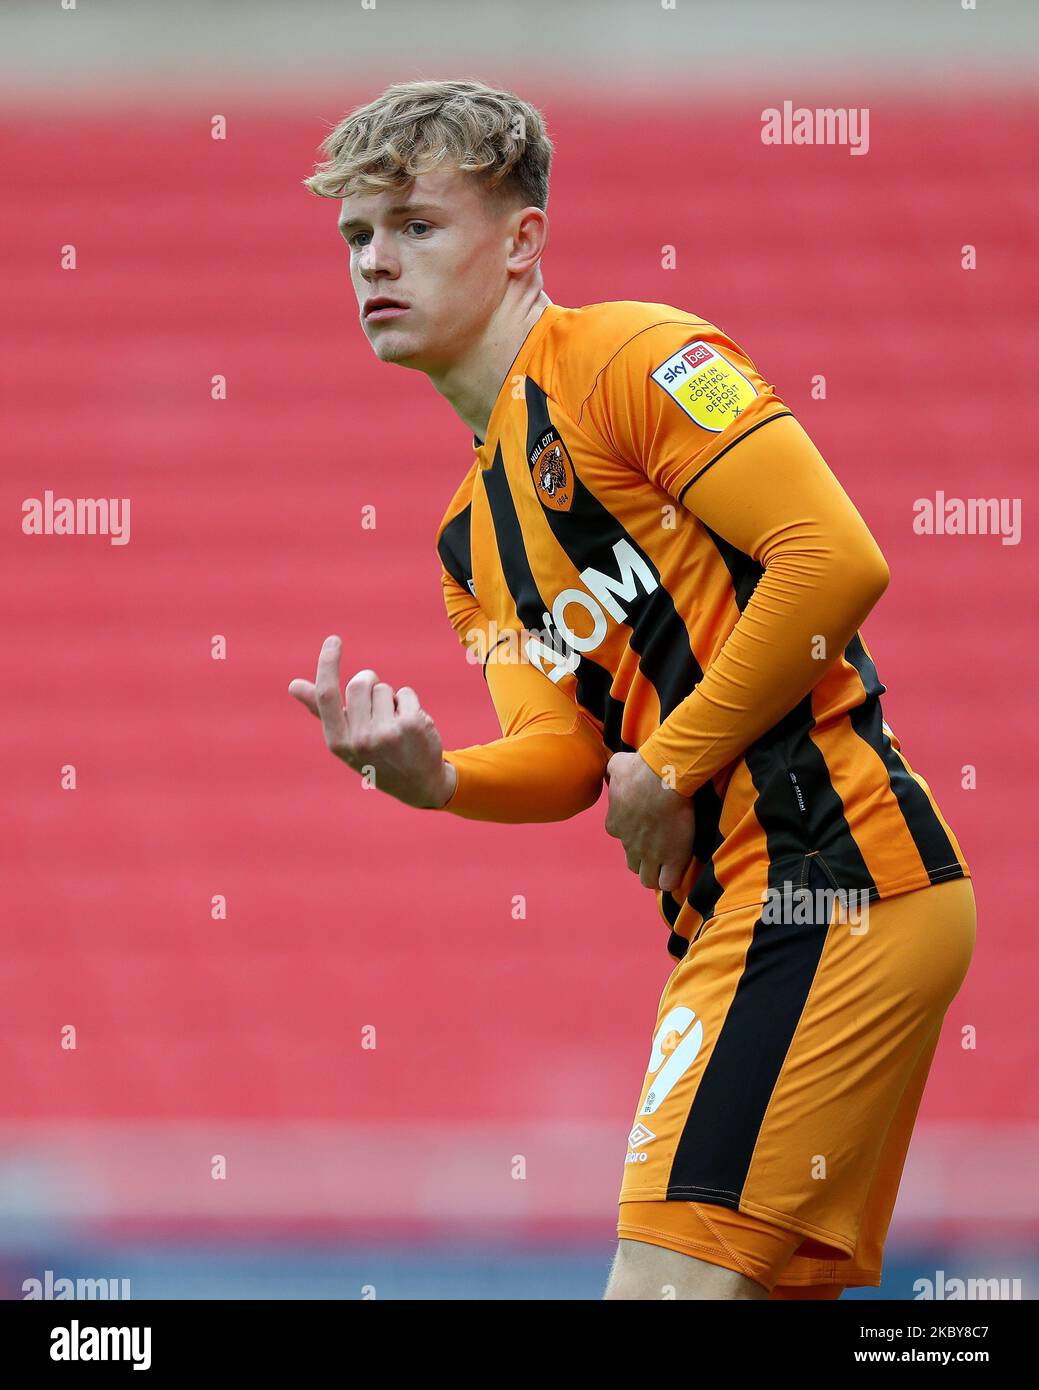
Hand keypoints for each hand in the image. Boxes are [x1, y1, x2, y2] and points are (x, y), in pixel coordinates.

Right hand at [288, 635, 456, 808]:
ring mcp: (388, 733)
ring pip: (383, 688)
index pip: (328, 694)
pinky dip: (407, 702)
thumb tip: (293, 685)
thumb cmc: (375, 756)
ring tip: (393, 723)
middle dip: (368, 683)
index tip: (334, 640)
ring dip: (388, 698)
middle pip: (359, 682)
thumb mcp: (344, 739)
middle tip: (376, 706)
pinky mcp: (413, 725)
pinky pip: (404, 692)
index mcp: (337, 742)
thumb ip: (320, 710)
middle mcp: (361, 739)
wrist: (418, 784)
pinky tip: (411, 726)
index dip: (328, 663)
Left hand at [604, 751, 695, 892]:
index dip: (633, 831)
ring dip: (656, 873)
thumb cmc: (640, 770)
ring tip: (668, 863)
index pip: (620, 835)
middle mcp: (629, 844)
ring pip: (647, 879)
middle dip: (643, 859)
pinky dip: (671, 880)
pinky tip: (678, 868)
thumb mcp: (616, 765)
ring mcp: (650, 854)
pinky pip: (668, 883)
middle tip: (658, 845)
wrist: (662, 779)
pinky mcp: (672, 858)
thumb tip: (611, 769)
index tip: (646, 820)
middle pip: (632, 864)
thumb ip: (611, 771)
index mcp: (615, 824)